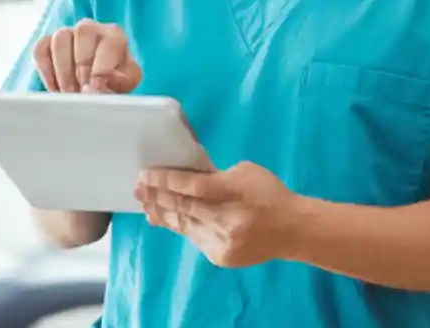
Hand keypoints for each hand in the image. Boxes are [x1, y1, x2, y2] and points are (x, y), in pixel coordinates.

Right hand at [33, 19, 142, 93]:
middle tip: (80, 93)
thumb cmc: (115, 80)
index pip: (110, 42)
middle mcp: (91, 28)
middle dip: (81, 68)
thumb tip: (94, 89)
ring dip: (63, 71)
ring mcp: (67, 33)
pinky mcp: (47, 43)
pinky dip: (45, 71)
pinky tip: (55, 88)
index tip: (93, 90)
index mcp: (114, 35)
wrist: (97, 85)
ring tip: (68, 93)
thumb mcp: (125, 83)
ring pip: (60, 39)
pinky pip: (40, 50)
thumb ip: (117, 83)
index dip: (101, 69)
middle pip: (83, 32)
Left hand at [136, 162, 296, 267]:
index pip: (192, 186)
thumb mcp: (245, 172)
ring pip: (184, 225)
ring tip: (146, 205)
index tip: (145, 175)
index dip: (165, 181)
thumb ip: (215, 175)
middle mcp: (226, 218)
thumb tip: (186, 175)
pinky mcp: (221, 256)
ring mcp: (223, 240)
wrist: (292, 230)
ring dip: (162, 214)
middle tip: (137, 188)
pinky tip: (164, 220)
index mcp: (233, 191)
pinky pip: (194, 238)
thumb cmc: (269, 193)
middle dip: (157, 197)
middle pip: (183, 207)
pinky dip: (180, 227)